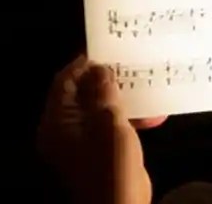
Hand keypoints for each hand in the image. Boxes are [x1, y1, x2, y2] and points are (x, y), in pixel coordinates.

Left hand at [38, 56, 166, 203]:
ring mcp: (83, 143)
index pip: (64, 82)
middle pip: (82, 94)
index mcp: (57, 121)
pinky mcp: (101, 153)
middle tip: (129, 62)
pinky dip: (129, 118)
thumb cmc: (109, 163)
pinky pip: (111, 127)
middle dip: (107, 79)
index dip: (84, 64)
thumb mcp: (108, 121)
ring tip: (145, 81)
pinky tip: (154, 112)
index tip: (107, 49)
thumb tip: (101, 69)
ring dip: (123, 98)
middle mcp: (64, 130)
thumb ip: (103, 91)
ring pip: (100, 109)